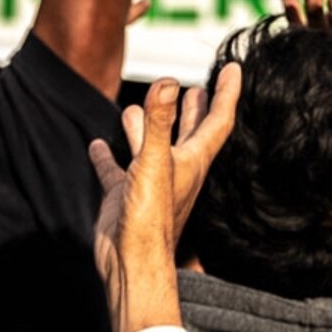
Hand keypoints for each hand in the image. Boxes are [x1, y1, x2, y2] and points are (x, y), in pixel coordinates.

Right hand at [87, 67, 242, 331]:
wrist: (130, 264)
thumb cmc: (150, 219)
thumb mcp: (154, 163)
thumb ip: (159, 123)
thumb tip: (167, 82)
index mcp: (192, 161)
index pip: (217, 120)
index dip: (227, 93)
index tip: (234, 67)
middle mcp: (174, 170)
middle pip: (190, 133)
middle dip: (195, 110)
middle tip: (199, 87)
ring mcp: (148, 183)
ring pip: (150, 148)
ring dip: (147, 127)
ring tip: (139, 107)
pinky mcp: (124, 196)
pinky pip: (115, 170)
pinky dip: (107, 156)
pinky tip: (97, 144)